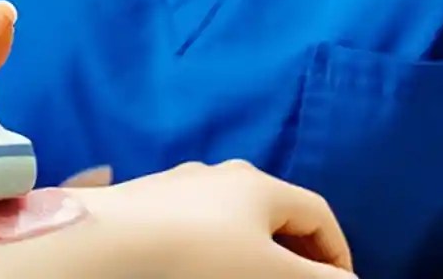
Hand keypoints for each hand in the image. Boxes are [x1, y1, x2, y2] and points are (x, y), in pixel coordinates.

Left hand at [74, 161, 354, 278]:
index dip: (337, 252)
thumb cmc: (194, 255)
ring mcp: (178, 184)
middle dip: (295, 249)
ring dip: (253, 248)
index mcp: (258, 183)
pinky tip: (202, 266)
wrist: (105, 241)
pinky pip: (195, 223)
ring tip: (251, 274)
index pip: (318, 213)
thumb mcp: (269, 273)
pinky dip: (214, 246)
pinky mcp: (146, 200)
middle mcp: (218, 174)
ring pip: (232, 216)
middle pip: (275, 212)